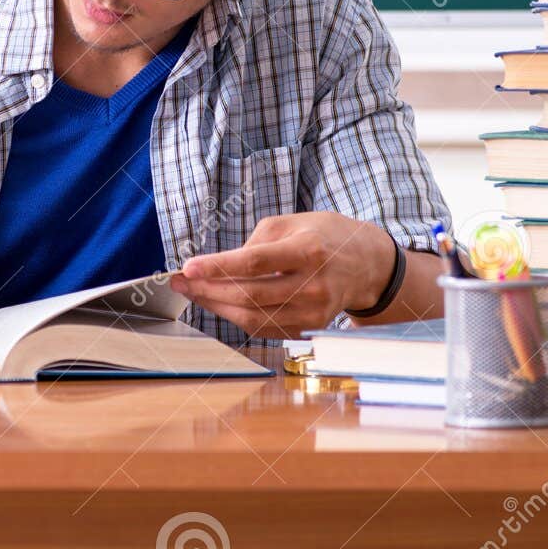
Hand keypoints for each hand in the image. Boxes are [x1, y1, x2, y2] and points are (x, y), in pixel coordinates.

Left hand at [169, 211, 394, 337]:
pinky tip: (220, 303)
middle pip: (248, 294)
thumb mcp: (293, 222)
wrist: (367, 265)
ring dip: (215, 306)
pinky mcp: (309, 327)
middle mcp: (313, 285)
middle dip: (207, 289)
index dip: (218, 266)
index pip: (255, 262)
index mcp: (308, 250)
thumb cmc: (325, 236)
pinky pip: (263, 327)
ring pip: (252, 317)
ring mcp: (313, 311)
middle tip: (181, 280)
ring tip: (194, 291)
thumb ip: (256, 241)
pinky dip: (236, 317)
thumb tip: (221, 266)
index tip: (188, 267)